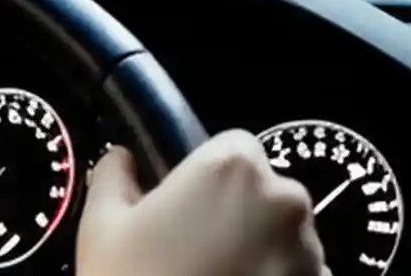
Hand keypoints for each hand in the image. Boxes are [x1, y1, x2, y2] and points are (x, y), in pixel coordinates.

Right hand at [77, 130, 329, 275]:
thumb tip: (122, 158)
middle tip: (196, 248)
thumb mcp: (102, 226)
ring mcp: (308, 248)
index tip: (187, 208)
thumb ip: (114, 175)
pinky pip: (298, 271)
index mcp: (232, 166)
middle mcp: (283, 197)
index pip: (234, 148)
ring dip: (260, 246)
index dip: (208, 176)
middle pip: (263, 189)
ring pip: (283, 232)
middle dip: (237, 211)